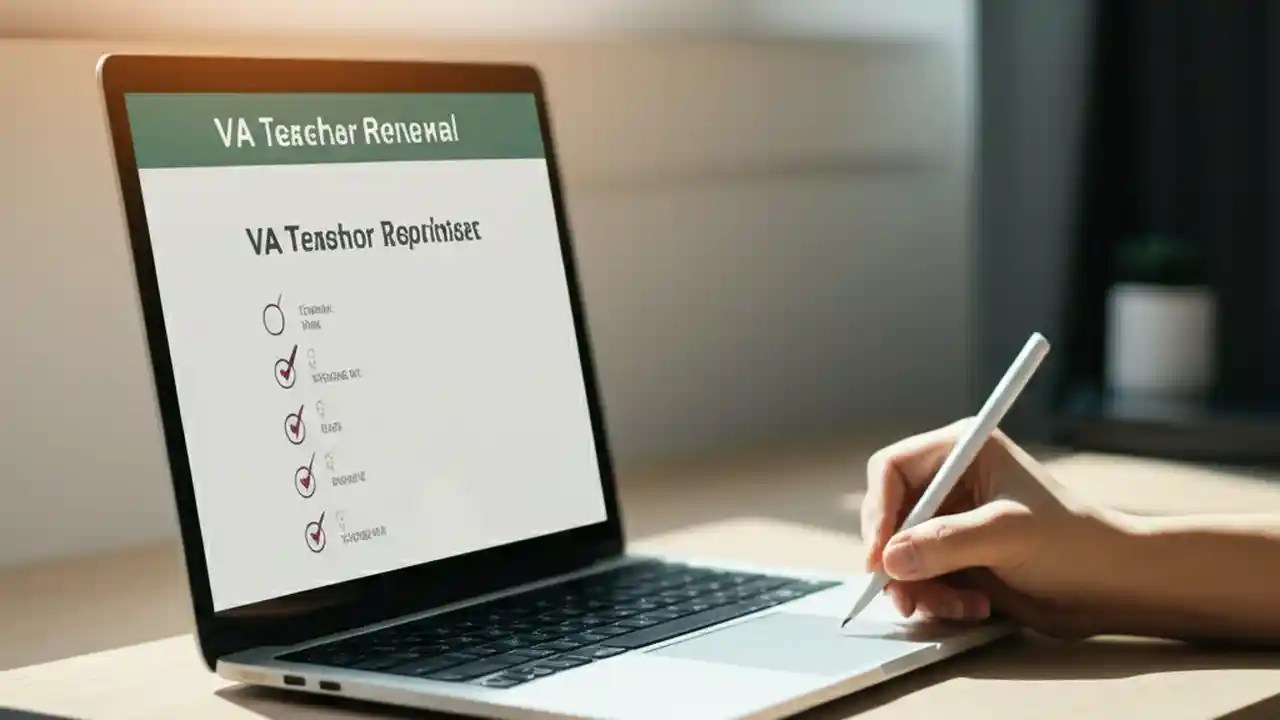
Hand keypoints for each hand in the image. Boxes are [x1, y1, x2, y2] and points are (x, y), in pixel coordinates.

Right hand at [860, 420, 1129, 637]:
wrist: (1112, 586)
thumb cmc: (1074, 542)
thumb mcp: (1008, 534)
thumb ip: (946, 543)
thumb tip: (890, 558)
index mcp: (962, 451)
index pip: (892, 470)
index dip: (879, 511)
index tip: (879, 555)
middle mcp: (951, 482)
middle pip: (890, 516)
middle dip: (897, 559)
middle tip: (905, 596)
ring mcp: (952, 521)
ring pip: (901, 554)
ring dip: (919, 587)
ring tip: (956, 607)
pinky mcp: (956, 556)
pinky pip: (921, 578)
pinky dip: (937, 598)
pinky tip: (974, 607)